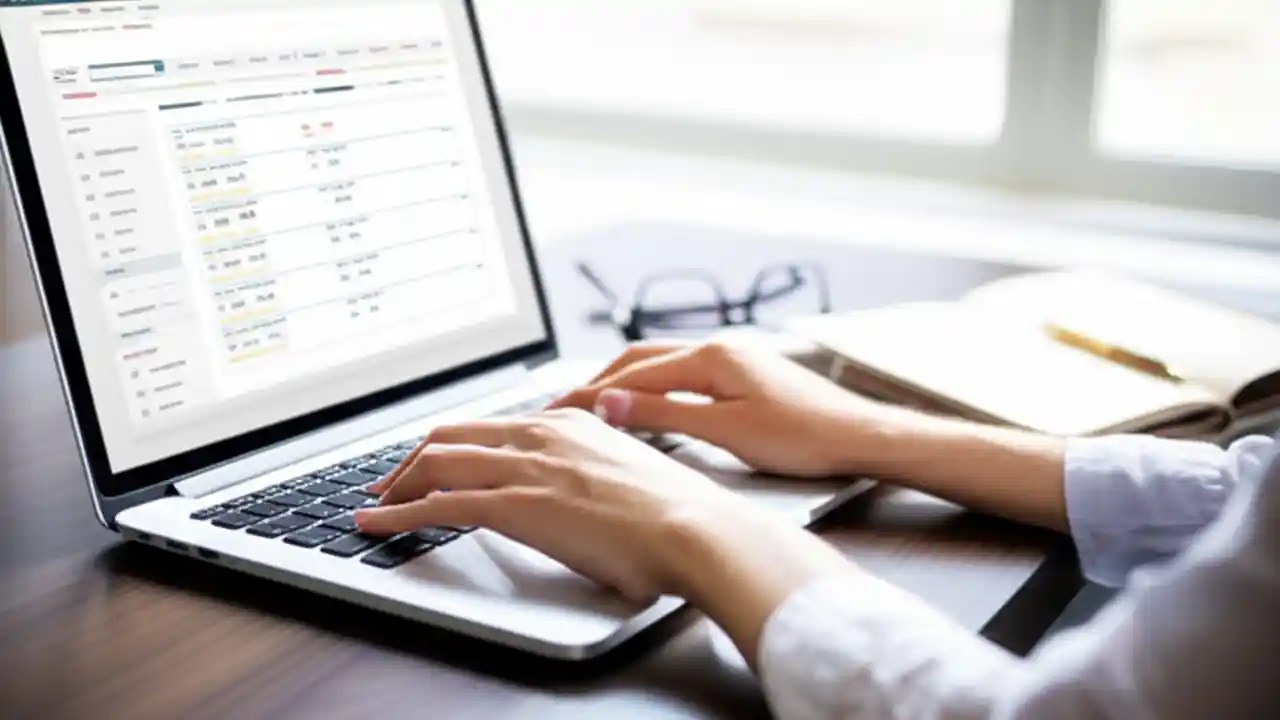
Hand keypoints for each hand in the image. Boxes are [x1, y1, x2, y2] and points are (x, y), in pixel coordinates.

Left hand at [357, 408, 852, 662]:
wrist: (695, 529)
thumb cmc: (676, 515)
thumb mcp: (628, 475)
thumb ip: (594, 472)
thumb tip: (582, 493)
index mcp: (569, 422)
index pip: (492, 426)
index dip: (453, 444)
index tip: (436, 463)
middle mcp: (542, 432)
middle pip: (452, 434)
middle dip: (412, 460)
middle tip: (390, 483)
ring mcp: (527, 464)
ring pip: (436, 461)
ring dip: (396, 485)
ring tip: (374, 506)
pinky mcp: (516, 502)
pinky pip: (438, 503)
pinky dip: (398, 514)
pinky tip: (377, 526)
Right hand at [552, 340, 902, 477]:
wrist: (859, 437)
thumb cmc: (803, 437)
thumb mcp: (723, 431)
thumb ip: (662, 415)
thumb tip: (609, 404)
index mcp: (711, 357)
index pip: (633, 374)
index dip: (592, 394)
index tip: (560, 411)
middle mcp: (720, 348)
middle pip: (642, 359)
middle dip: (601, 381)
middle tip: (566, 405)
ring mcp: (734, 358)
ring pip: (663, 364)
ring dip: (626, 382)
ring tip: (596, 404)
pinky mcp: (746, 374)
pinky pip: (685, 373)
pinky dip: (654, 386)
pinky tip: (647, 403)